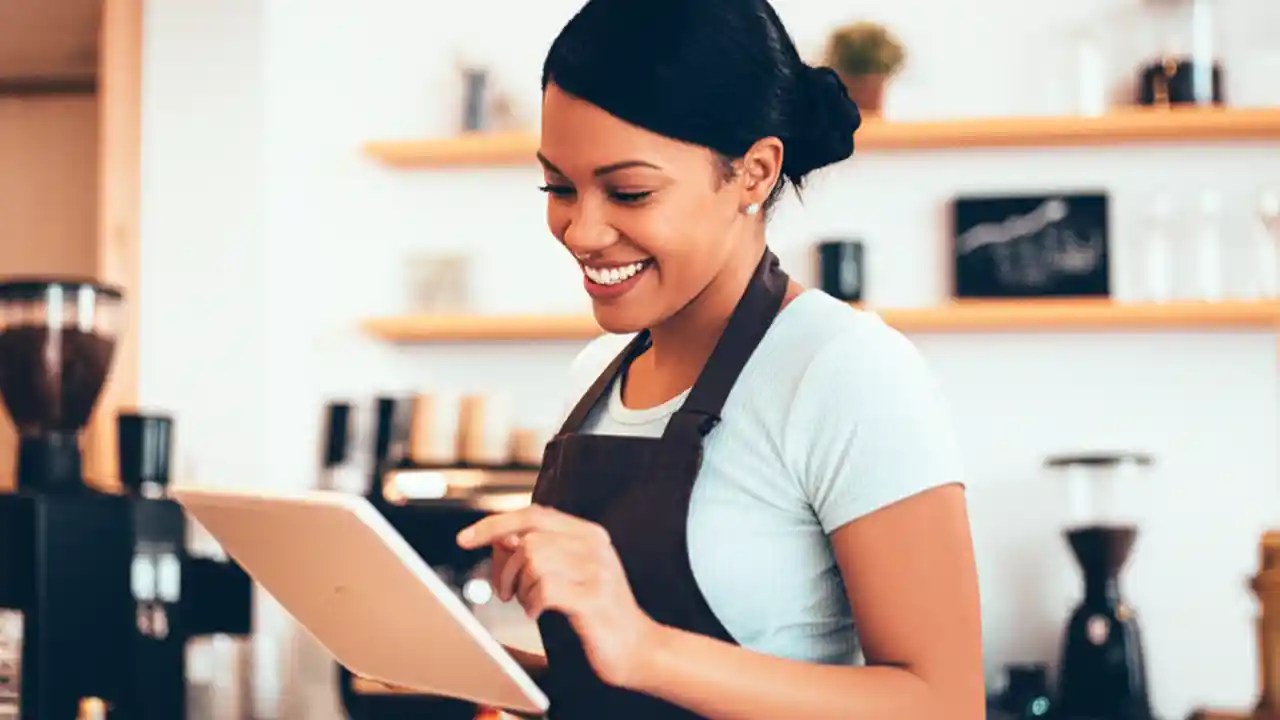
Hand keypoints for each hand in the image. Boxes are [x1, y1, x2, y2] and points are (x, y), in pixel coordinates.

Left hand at [457, 504, 663, 688]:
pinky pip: (545, 588)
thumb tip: (498, 539)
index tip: (464, 538)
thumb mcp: (571, 573)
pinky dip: (532, 603)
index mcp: (588, 533)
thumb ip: (542, 552)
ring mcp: (596, 570)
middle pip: (528, 539)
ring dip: (521, 587)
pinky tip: (537, 613)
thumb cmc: (598, 612)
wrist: (639, 649)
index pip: (533, 514)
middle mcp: (594, 545)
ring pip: (534, 561)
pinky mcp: (593, 599)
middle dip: (506, 568)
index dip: (495, 523)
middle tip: (505, 592)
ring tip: (528, 603)